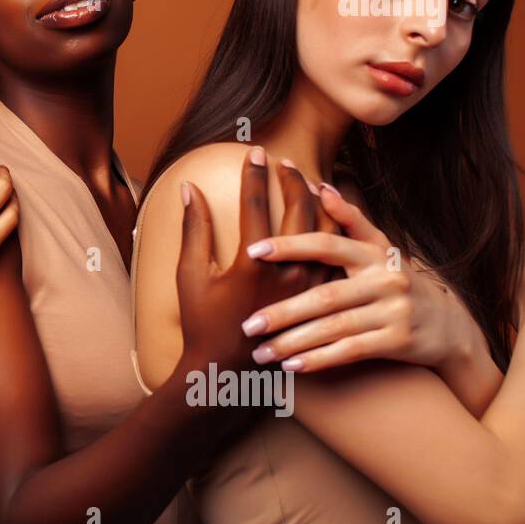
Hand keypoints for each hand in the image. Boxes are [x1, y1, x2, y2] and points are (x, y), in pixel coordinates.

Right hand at [176, 149, 334, 375]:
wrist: (229, 371)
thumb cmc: (203, 324)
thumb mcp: (189, 276)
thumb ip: (193, 229)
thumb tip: (190, 190)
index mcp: (251, 263)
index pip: (255, 204)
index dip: (254, 174)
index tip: (255, 151)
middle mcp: (286, 271)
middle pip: (299, 210)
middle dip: (291, 179)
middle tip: (284, 161)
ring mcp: (308, 285)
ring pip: (326, 230)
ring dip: (317, 202)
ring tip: (309, 182)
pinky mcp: (319, 297)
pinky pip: (335, 256)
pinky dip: (332, 231)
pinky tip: (326, 218)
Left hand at [240, 181, 481, 372]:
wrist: (448, 325)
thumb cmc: (396, 281)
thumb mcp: (380, 248)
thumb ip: (349, 221)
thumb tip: (319, 186)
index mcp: (373, 253)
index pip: (326, 245)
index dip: (290, 246)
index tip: (252, 251)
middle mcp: (385, 280)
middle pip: (325, 296)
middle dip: (283, 311)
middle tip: (247, 324)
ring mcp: (394, 311)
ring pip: (335, 327)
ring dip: (294, 342)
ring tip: (260, 353)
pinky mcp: (399, 341)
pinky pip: (351, 351)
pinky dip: (320, 360)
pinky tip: (291, 367)